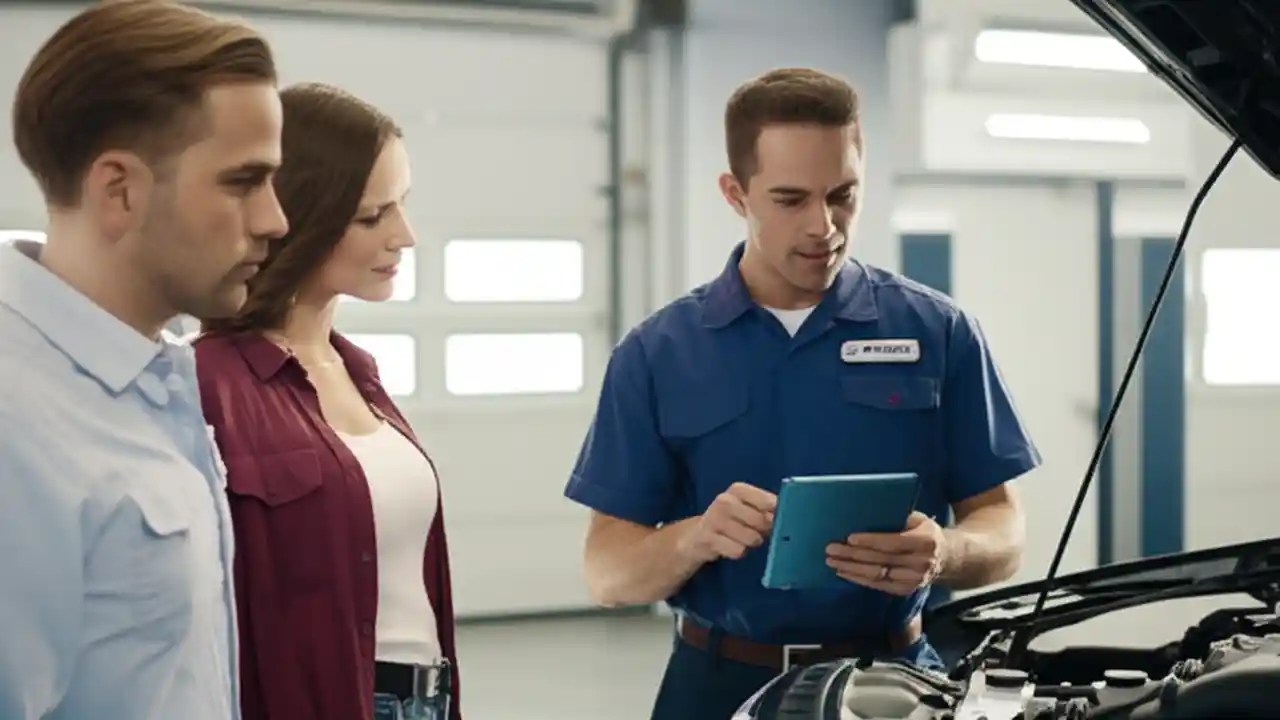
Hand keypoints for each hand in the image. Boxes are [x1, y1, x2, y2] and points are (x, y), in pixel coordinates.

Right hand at [678, 482, 776, 562]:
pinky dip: (738, 552)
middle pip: (761, 521)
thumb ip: (767, 508)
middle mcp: (725, 500)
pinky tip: (730, 546)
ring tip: (741, 538)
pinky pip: (738, 551)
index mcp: (738, 489)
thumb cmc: (731, 520)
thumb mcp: (747, 507)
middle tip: (756, 531)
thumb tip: (789, 515)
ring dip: (751, 542)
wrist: (696, 536)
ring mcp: (715, 519)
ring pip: (752, 538)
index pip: (769, 501)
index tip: (774, 519)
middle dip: (763, 530)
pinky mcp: (708, 539)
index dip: (776, 514)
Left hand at [825, 512, 945, 595]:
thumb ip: (898, 517)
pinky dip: (858, 579)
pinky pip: (878, 585)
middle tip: (831, 549)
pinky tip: (843, 572)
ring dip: (851, 568)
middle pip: (881, 560)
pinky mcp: (905, 590)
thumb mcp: (919, 519)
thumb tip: (866, 511)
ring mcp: (914, 580)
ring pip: (877, 575)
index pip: (893, 543)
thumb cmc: (925, 532)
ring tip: (832, 561)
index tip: (849, 538)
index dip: (870, 541)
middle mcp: (921, 563)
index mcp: (925, 541)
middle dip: (853, 555)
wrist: (947, 558)